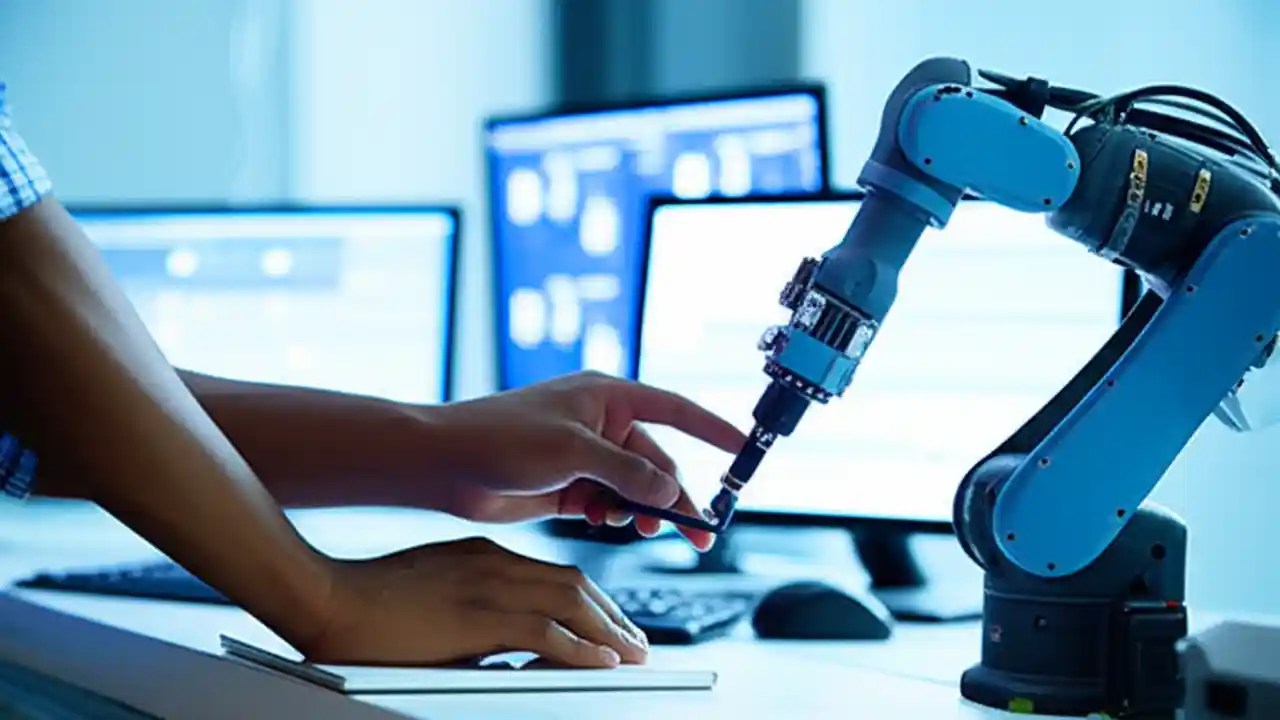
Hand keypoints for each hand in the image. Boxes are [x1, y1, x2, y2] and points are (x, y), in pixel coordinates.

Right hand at [303, 537, 647, 667]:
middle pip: (574, 584)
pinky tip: (601, 661)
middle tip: (635, 640)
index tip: (612, 621)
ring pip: (570, 603)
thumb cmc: (371, 601)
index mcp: (484, 554)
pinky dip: (580, 647)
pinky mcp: (477, 615)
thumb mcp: (436, 593)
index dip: (594, 599)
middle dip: (612, 614)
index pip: (556, 573)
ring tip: (632, 653)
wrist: (328, 599)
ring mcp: (487, 585)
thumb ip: (475, 609)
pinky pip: (545, 632)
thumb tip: (507, 644)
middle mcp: (493, 562)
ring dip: (608, 631)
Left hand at [423, 372, 744, 549]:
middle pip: (655, 463)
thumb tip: (668, 489)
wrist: (446, 465)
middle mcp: (598, 425)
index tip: (742, 444)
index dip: (710, 427)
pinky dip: (614, 516)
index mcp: (606, 397)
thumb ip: (628, 472)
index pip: (673, 410)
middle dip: (674, 497)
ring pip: (633, 488)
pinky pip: (608, 503)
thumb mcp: (574, 452)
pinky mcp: (566, 486)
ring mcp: (583, 457)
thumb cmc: (499, 437)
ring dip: (642, 511)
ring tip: (642, 531)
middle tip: (698, 534)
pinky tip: (608, 523)